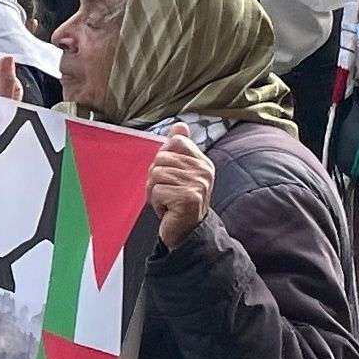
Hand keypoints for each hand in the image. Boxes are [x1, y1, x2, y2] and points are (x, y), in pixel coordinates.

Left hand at [150, 126, 212, 242]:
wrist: (186, 233)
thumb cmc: (178, 201)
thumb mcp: (180, 172)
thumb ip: (179, 149)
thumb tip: (180, 125)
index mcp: (203, 162)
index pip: (175, 142)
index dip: (163, 159)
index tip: (171, 176)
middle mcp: (204, 171)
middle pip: (161, 158)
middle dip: (156, 178)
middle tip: (167, 193)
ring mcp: (198, 184)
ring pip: (156, 175)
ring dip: (154, 192)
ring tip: (167, 202)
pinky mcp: (187, 198)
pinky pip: (156, 191)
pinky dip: (155, 203)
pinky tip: (167, 210)